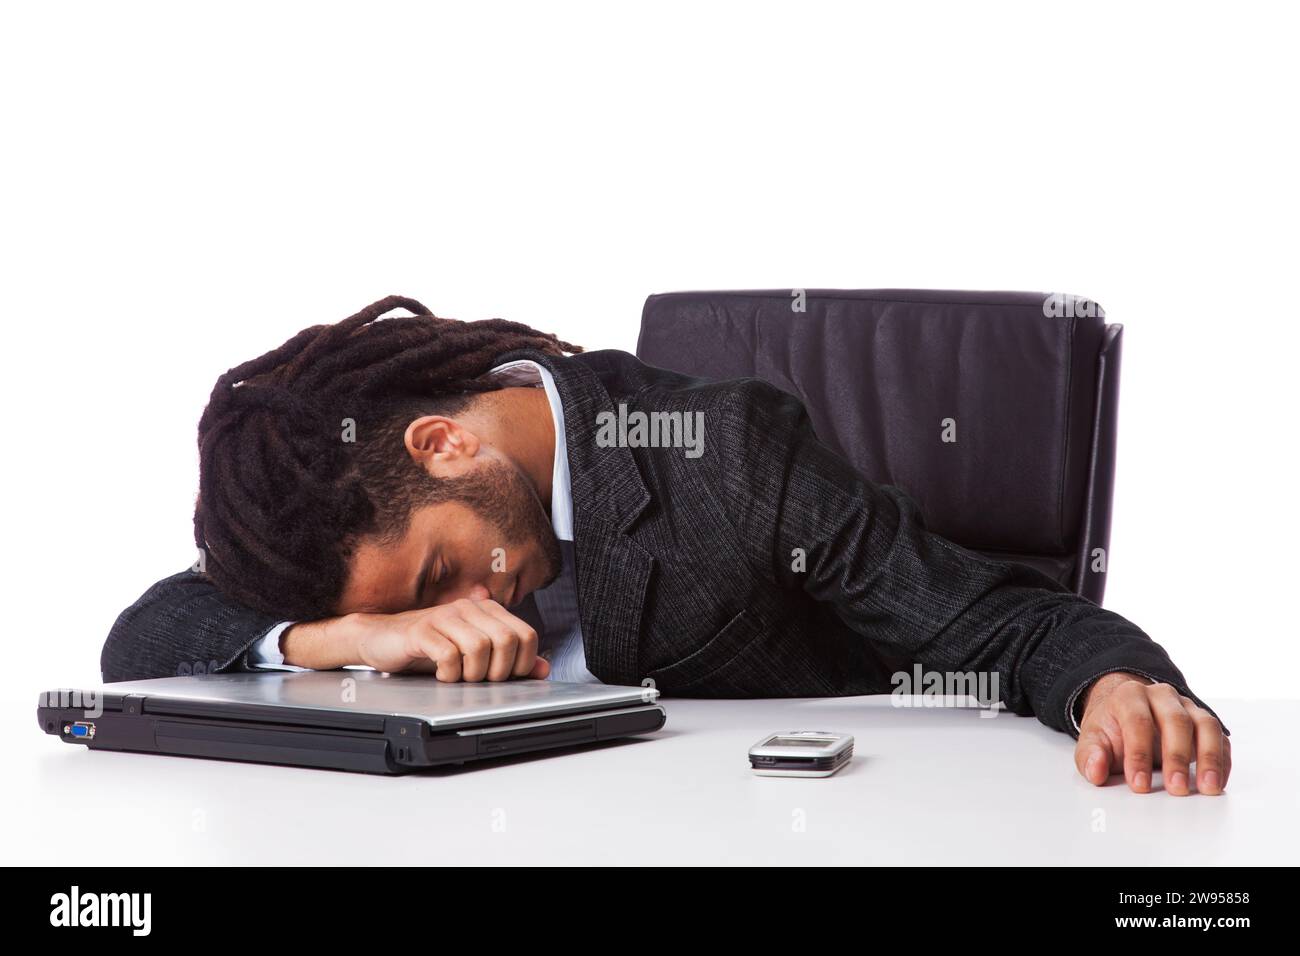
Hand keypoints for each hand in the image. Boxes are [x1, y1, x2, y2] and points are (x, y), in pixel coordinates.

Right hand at [283, 589, 548, 681]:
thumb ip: (508, 659)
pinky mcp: (421, 631)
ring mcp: (445, 617)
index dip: (522, 664)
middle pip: (506, 641)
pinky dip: (449, 673)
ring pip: (480, 647)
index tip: (505, 679)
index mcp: (487, 610)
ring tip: (460, 679)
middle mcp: (469, 608)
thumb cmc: (429, 646)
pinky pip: (448, 654)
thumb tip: (543, 669)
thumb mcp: (473, 653)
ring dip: (474, 674)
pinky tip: (442, 676)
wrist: (381, 638)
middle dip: (499, 671)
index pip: (526, 635)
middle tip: (481, 682)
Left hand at [1074, 672, 1229, 795]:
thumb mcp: (1093, 740)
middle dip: (1177, 757)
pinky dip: (1222, 761)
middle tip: (1176, 788)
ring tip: (1207, 788)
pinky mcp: (1204, 722)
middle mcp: (1162, 696)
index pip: (1137, 722)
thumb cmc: (1112, 728)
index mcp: (1130, 695)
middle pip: (1175, 721)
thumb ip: (1090, 755)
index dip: (1138, 755)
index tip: (1139, 785)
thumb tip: (1095, 771)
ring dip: (1209, 758)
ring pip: (1206, 725)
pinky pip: (1220, 738)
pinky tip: (1217, 782)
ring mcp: (1187, 706)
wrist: (1126, 711)